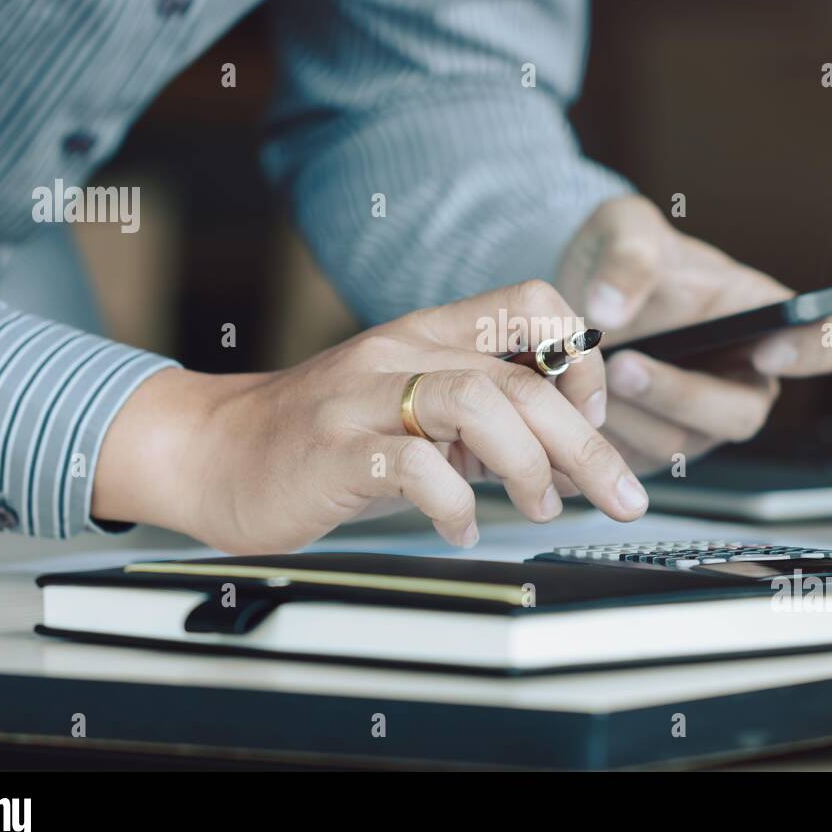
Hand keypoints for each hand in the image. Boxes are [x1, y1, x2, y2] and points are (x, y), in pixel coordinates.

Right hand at [93, 281, 647, 553]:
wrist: (211, 451)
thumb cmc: (318, 436)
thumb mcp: (407, 405)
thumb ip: (476, 413)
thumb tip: (558, 449)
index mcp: (425, 333)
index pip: (531, 305)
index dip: (581, 359)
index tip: (594, 418)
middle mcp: (400, 352)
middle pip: (523, 377)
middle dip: (588, 443)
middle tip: (620, 493)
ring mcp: (365, 397)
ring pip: (481, 404)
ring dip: (531, 466)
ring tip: (541, 506)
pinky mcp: (334, 449)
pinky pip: (417, 467)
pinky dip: (457, 504)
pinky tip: (462, 527)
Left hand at [556, 195, 831, 474]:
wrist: (570, 292)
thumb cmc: (618, 255)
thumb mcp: (622, 229)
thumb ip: (627, 256)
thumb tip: (614, 307)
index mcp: (758, 317)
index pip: (823, 344)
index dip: (810, 354)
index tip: (767, 349)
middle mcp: (740, 374)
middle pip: (744, 413)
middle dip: (683, 395)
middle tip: (626, 367)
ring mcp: (699, 416)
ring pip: (685, 441)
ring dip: (634, 415)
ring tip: (588, 376)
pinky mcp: (653, 444)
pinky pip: (639, 458)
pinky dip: (606, 436)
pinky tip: (575, 403)